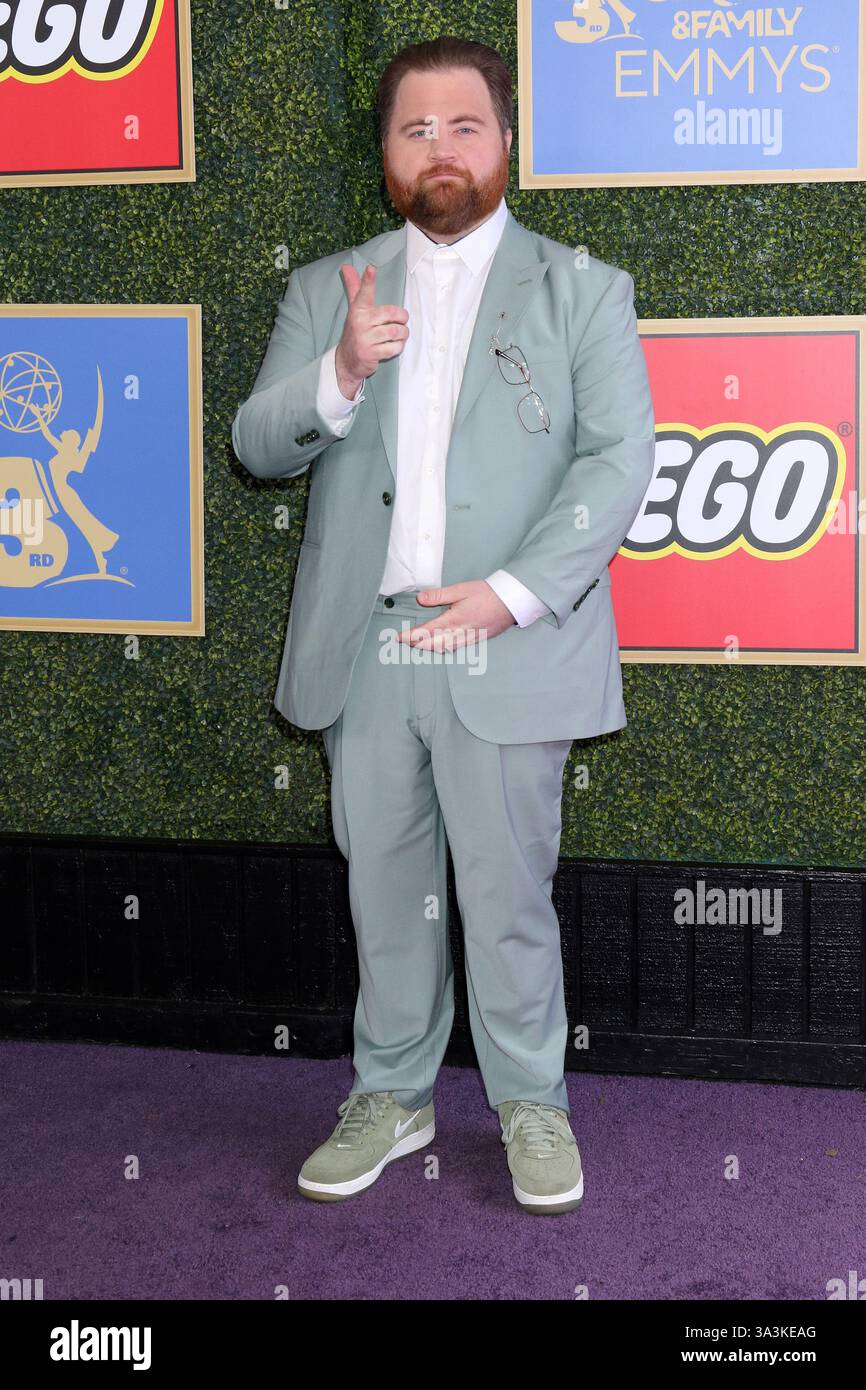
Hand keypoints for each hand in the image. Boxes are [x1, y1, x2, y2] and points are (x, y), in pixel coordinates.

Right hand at [335, 263, 408, 396]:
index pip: (364, 292)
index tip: (371, 268)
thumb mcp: (354, 309)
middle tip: (402, 321)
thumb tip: (346, 267)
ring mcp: (365, 339)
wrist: (346, 360)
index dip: (368, 280)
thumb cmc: (355, 330)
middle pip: (392, 313)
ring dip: (403, 334)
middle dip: (402, 318)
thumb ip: (354, 288)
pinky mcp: (371, 353)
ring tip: (400, 335)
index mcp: (358, 309)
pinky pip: (394, 347)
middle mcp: (360, 322)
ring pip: (396, 331)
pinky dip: (399, 347)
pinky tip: (394, 346)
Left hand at [397, 580, 516, 649]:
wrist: (511, 602)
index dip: (411, 636)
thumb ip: (439, 595)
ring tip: (416, 645)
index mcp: (454, 620)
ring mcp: (468, 639)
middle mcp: (459, 633)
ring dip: (429, 648)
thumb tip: (420, 599)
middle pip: (433, 644)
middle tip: (404, 642)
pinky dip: (443, 649)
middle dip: (417, 644)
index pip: (427, 631)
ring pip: (443, 649)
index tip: (399, 638)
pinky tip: (438, 646)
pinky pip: (455, 648)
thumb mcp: (461, 590)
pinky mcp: (476, 640)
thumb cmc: (487, 593)